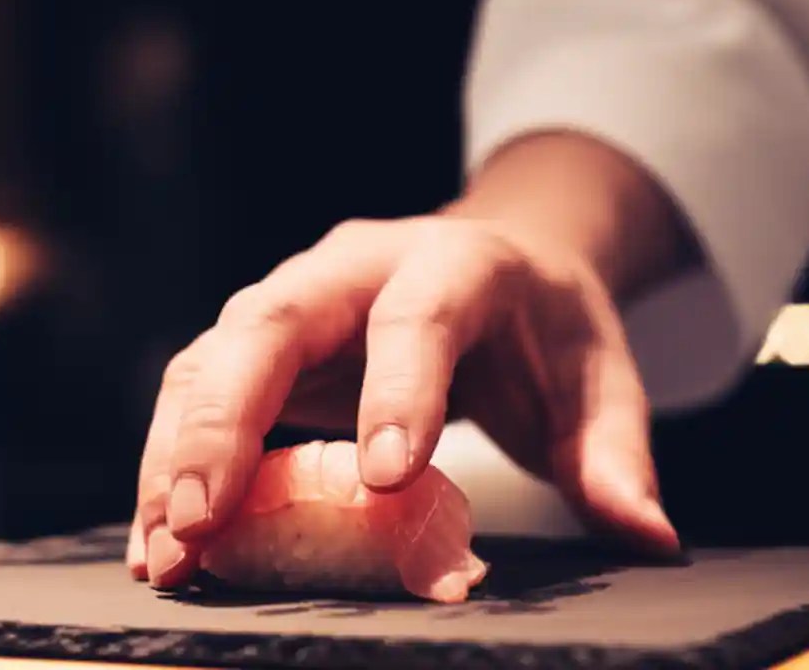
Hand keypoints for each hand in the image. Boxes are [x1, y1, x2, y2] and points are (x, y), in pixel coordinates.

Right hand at [128, 133, 692, 586]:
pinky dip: (171, 459)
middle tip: (202, 519)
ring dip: (177, 452)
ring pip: (212, 358)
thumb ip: (613, 449)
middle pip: (272, 322)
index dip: (396, 391)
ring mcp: (295, 298)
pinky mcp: (260, 340)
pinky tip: (160, 534)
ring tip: (165, 549)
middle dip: (228, 421)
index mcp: (455, 262)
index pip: (417, 316)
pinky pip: (197, 389)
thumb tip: (648, 536)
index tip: (383, 481)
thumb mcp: (596, 374)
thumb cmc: (541, 324)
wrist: (491, 259)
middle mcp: (354, 266)